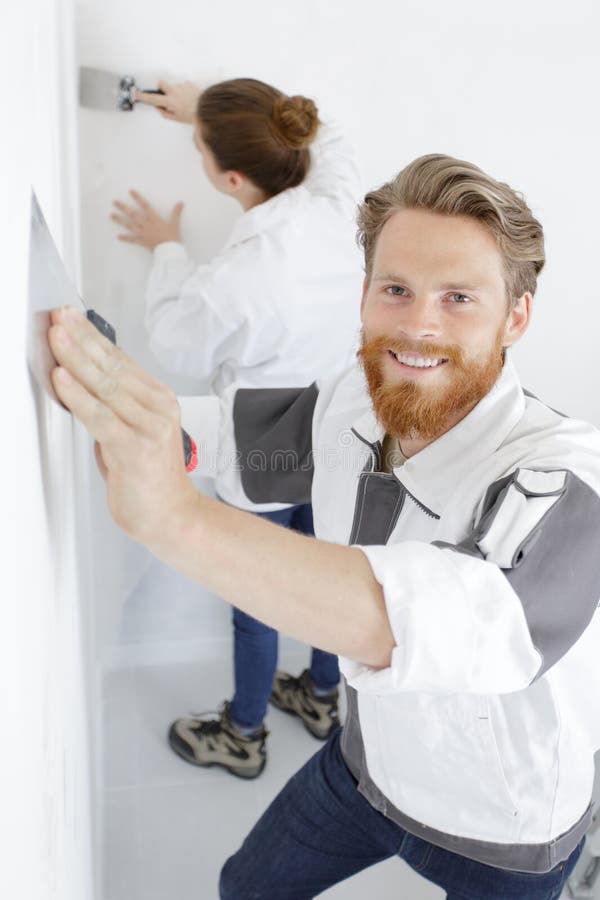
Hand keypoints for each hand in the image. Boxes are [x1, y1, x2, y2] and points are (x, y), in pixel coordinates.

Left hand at [48, 306, 198, 544]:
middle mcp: (158, 408)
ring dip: (75, 359)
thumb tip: (79, 380)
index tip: (70, 319)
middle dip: (81, 340)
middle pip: (112, 366)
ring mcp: (149, 427)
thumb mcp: (133, 431)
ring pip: (104, 386)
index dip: (92, 337)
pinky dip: (77, 396)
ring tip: (56, 339)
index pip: (120, 360)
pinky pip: (99, 416)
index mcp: (159, 399)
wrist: (172, 516)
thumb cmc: (151, 478)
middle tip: (59, 319)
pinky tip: (62, 379)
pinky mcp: (135, 447)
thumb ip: (113, 407)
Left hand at [111, 190, 183, 249]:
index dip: (138, 198)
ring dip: (120, 220)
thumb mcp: (175, 224)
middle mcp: (146, 225)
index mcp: (154, 219)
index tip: (131, 192)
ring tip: (111, 215)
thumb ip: (176, 213)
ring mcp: (143, 233)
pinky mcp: (142, 242)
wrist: (170, 251)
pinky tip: (118, 236)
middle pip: (133, 214)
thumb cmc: (173, 238)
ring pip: (129, 225)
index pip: (145, 206)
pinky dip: (125, 238)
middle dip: (123, 207)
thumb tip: (181, 203)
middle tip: (114, 202)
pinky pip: (132, 240)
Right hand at [135, 80, 200, 122]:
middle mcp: (174, 92)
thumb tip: (158, 107)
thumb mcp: (176, 118)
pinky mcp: (189, 83)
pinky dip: (185, 91)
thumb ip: (165, 113)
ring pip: (173, 86)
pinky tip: (190, 98)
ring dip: (175, 91)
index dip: (142, 96)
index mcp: (170, 102)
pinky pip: (183, 86)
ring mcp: (182, 86)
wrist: (207, 109)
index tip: (135, 94)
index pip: (152, 98)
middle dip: (161, 88)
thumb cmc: (193, 115)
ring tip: (184, 100)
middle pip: (161, 84)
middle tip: (167, 96)